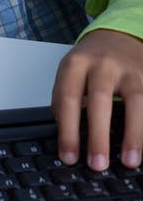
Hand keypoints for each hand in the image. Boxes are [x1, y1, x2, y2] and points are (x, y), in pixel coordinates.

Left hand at [51, 28, 142, 170]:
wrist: (118, 35)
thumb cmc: (91, 61)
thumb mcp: (70, 71)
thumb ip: (65, 98)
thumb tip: (66, 138)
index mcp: (76, 63)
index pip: (68, 98)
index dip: (67, 130)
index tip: (69, 156)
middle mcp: (103, 64)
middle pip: (100, 99)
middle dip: (98, 134)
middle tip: (97, 165)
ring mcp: (130, 69)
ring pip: (135, 100)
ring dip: (133, 134)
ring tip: (130, 162)